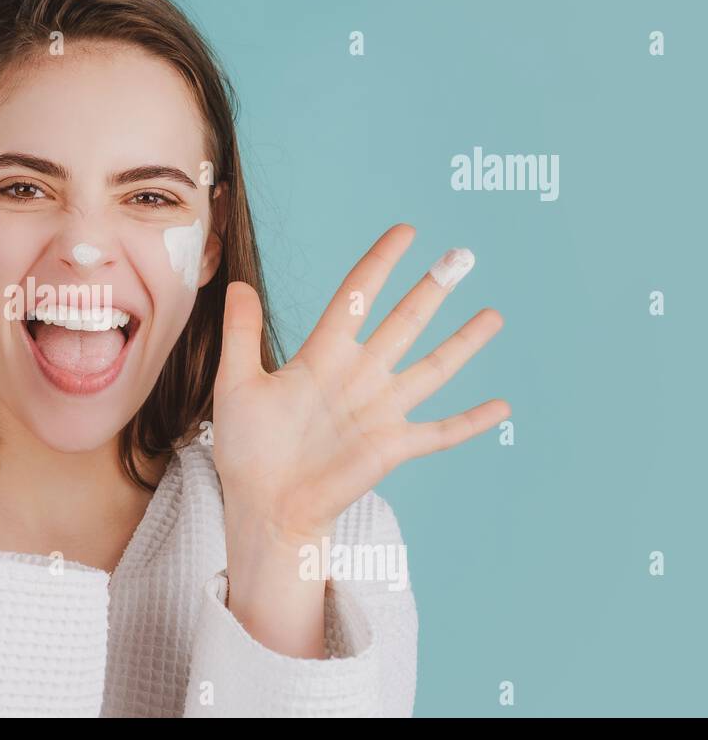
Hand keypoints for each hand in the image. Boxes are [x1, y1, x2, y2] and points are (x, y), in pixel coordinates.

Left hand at [212, 223, 508, 569]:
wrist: (263, 506)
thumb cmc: (246, 449)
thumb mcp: (237, 383)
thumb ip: (242, 334)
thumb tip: (239, 284)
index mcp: (322, 356)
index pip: (357, 298)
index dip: (380, 264)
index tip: (405, 232)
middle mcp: (358, 377)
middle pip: (403, 323)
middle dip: (433, 289)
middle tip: (462, 256)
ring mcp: (380, 411)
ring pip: (432, 367)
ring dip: (464, 342)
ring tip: (494, 315)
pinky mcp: (392, 447)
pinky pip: (440, 432)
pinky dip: (471, 421)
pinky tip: (502, 407)